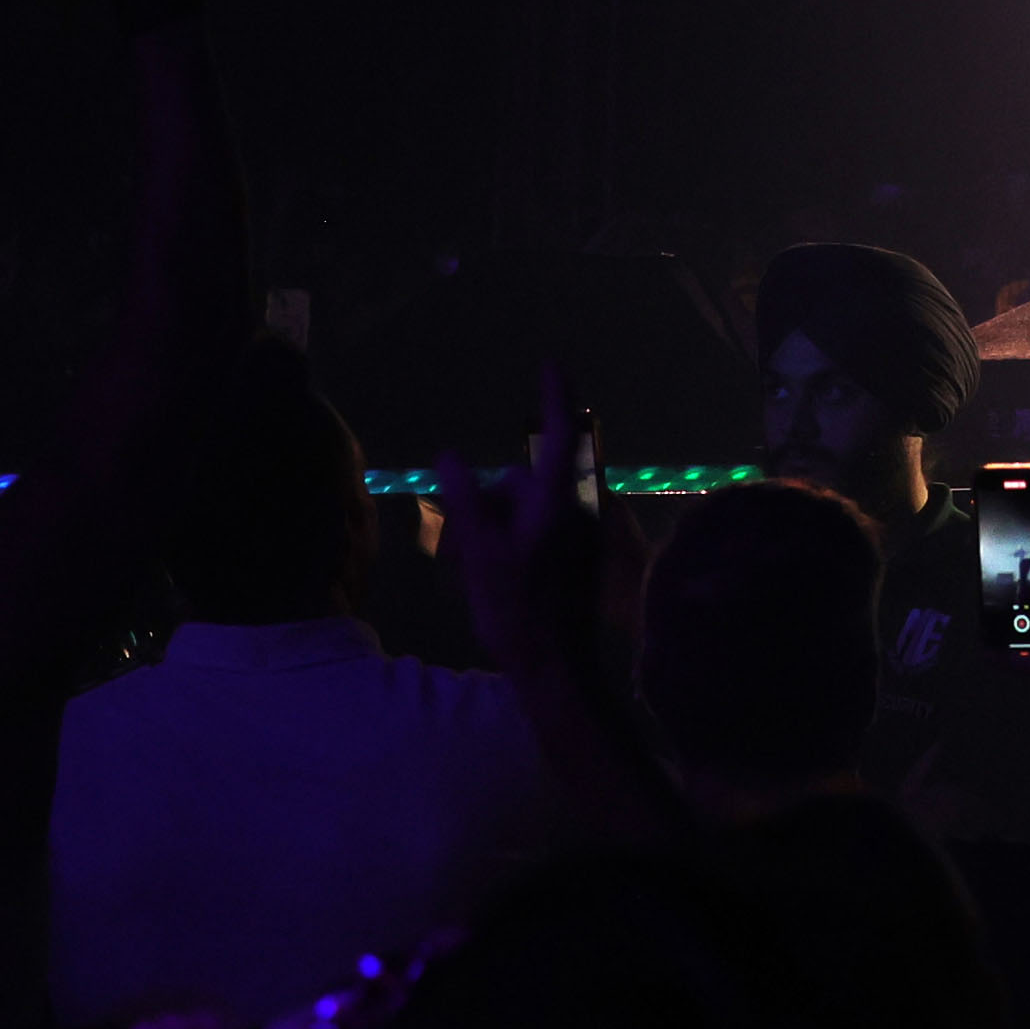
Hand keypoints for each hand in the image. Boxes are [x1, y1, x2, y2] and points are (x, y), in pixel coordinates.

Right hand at [439, 361, 607, 678]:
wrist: (555, 664)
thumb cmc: (517, 608)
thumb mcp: (479, 553)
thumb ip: (466, 501)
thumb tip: (450, 456)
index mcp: (560, 501)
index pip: (562, 435)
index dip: (556, 398)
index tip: (551, 364)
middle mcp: (578, 508)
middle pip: (527, 481)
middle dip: (492, 502)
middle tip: (462, 543)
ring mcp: (579, 531)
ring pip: (527, 508)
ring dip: (496, 526)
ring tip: (471, 568)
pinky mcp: (575, 552)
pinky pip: (535, 529)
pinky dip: (509, 541)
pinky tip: (489, 575)